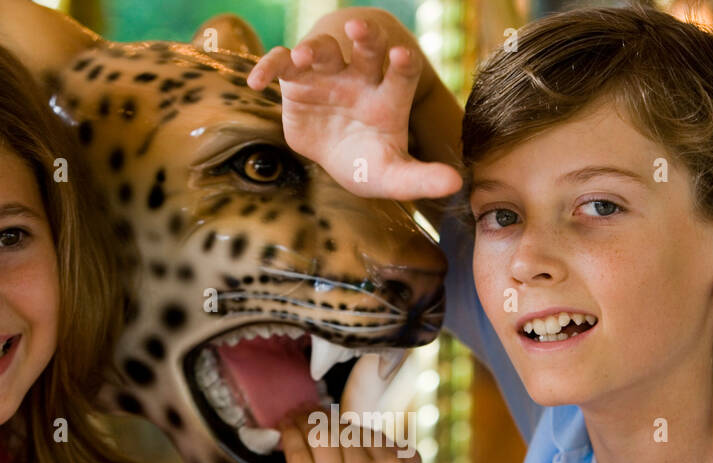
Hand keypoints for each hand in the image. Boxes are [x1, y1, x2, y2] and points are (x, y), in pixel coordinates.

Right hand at [247, 14, 461, 201]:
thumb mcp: (393, 176)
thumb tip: (456, 183)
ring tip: (305, 57)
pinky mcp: (297, 81)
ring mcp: (328, 75)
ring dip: (314, 49)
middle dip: (365, 37)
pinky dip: (268, 68)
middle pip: (367, 49)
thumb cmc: (370, 162)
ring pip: (323, 50)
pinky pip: (281, 65)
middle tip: (360, 29)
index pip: (403, 72)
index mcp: (389, 97)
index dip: (403, 63)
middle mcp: (361, 78)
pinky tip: (256, 83)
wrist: (337, 157)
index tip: (403, 56)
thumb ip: (421, 178)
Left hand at [277, 407, 425, 462]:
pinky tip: (282, 429)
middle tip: (307, 411)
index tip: (336, 423)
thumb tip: (398, 443)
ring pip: (319, 434)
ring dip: (302, 419)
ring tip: (293, 415)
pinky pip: (298, 454)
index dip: (350, 426)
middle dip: (323, 418)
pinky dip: (288, 435)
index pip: (370, 432)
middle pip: (343, 429)